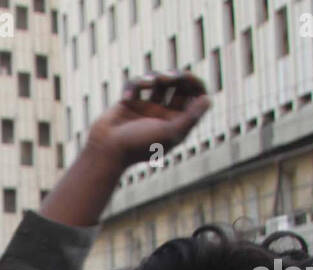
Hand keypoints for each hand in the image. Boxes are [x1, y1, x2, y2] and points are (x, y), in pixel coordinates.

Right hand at [87, 72, 210, 167]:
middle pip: (180, 86)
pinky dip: (134, 85)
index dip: (195, 85)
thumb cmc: (137, 146)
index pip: (195, 98)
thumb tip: (207, 99)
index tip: (187, 80)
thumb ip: (190, 117)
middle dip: (177, 77)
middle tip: (170, 77)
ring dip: (157, 76)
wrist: (105, 150)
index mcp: (177, 124)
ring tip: (152, 81)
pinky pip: (137, 83)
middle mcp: (164, 115)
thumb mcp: (169, 133)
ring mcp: (147, 108)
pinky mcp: (130, 103)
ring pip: (159, 81)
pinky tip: (127, 97)